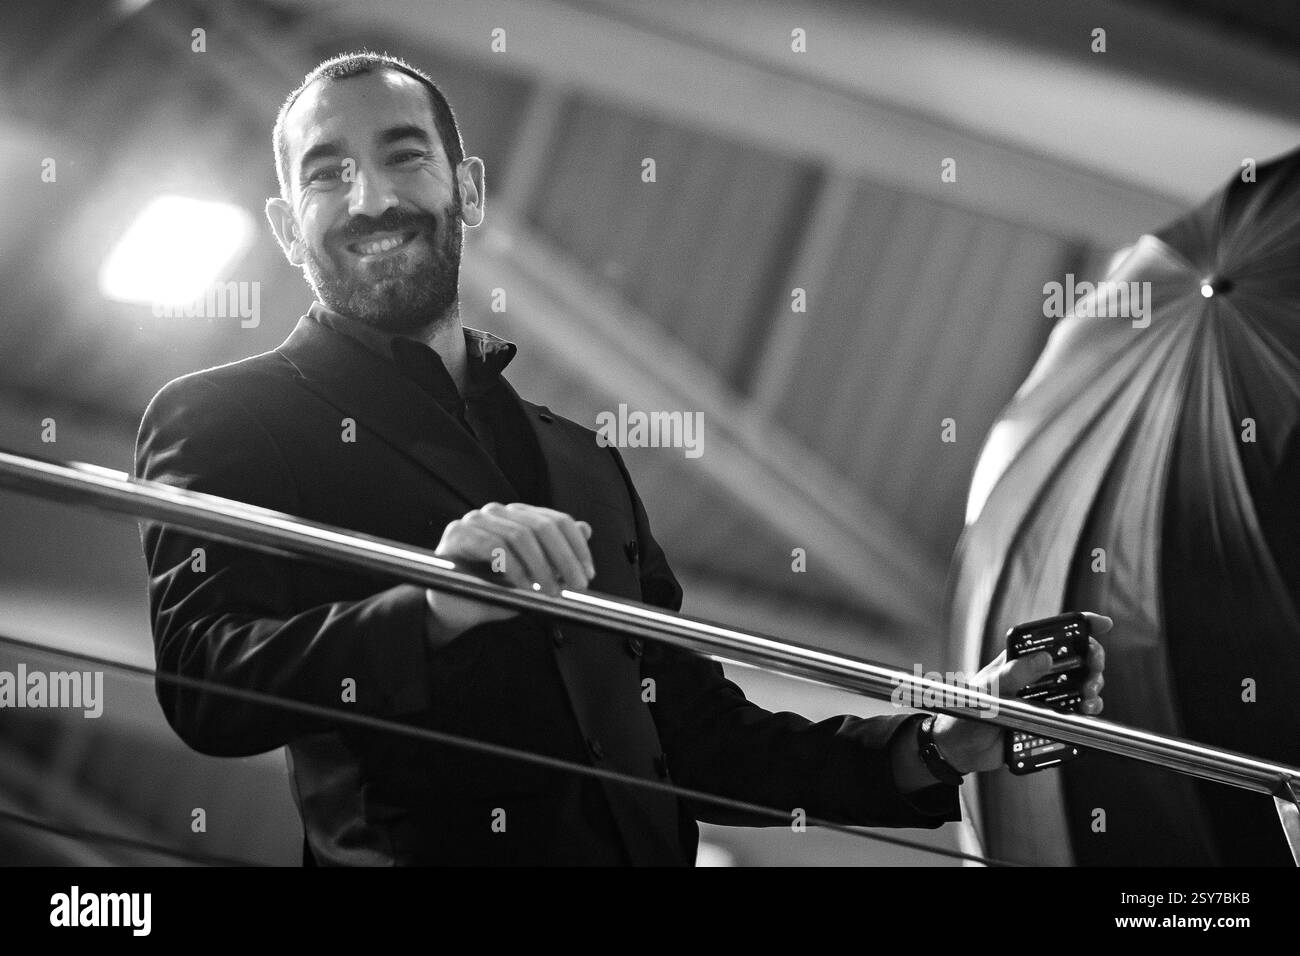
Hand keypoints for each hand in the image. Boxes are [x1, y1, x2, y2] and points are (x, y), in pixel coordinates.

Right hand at [426, 502, 595, 633]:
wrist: (454, 609)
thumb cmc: (493, 590)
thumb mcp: (533, 576)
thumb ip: (557, 557)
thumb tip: (587, 529)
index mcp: (519, 517)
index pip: (556, 520)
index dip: (577, 547)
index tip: (588, 574)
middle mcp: (499, 512)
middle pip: (542, 526)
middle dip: (565, 558)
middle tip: (577, 586)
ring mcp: (476, 520)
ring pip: (520, 536)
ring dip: (541, 567)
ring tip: (550, 591)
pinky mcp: (458, 534)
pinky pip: (494, 546)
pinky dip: (515, 569)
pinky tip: (524, 586)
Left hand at [931, 611, 1110, 773]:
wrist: (961, 748)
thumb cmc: (966, 710)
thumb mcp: (989, 689)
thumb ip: (1013, 674)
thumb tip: (1044, 658)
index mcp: (1020, 658)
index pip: (1053, 635)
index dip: (1081, 625)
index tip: (1103, 624)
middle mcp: (1036, 674)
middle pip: (1076, 659)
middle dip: (1093, 660)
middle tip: (1094, 671)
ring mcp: (1045, 697)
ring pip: (1081, 685)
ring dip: (1093, 686)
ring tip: (1089, 696)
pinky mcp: (1050, 720)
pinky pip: (1076, 712)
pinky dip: (1089, 709)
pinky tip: (1088, 710)